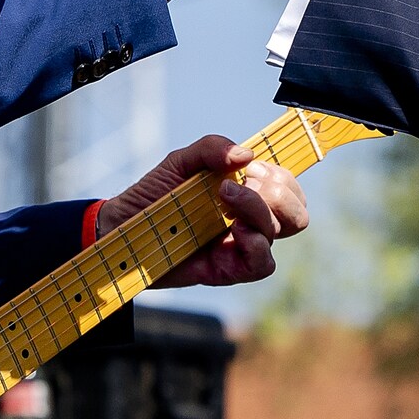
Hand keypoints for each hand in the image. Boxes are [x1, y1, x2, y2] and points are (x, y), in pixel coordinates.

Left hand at [93, 135, 308, 286]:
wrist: (122, 227)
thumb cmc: (154, 195)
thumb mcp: (180, 162)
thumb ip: (211, 148)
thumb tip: (246, 154)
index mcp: (247, 193)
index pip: (288, 187)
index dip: (282, 176)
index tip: (251, 168)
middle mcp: (251, 220)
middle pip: (296, 211)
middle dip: (276, 192)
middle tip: (235, 185)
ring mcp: (241, 246)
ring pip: (282, 232)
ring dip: (261, 210)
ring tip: (225, 200)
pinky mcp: (228, 269)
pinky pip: (263, 264)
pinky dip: (257, 244)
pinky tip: (234, 231)